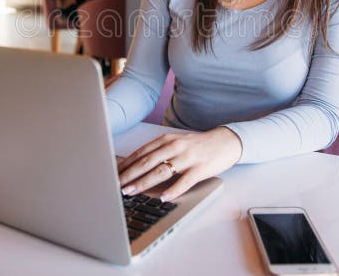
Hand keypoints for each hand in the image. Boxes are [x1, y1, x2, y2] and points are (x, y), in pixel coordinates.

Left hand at [118, 127, 242, 201]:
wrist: (225, 142)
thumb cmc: (197, 145)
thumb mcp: (175, 142)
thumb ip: (157, 151)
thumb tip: (135, 165)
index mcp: (166, 140)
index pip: (141, 153)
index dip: (125, 165)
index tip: (113, 175)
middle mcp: (174, 146)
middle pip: (147, 162)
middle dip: (129, 175)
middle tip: (116, 186)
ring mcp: (187, 158)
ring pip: (161, 171)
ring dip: (144, 183)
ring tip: (132, 192)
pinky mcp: (200, 169)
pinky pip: (184, 181)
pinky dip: (173, 190)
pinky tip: (163, 198)